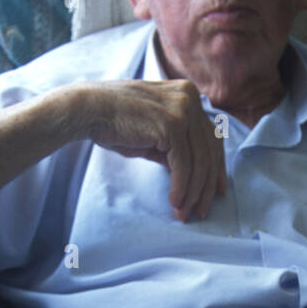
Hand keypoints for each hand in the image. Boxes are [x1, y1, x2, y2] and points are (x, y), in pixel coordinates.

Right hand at [83, 79, 226, 221]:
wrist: (89, 109)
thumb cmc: (116, 122)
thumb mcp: (154, 131)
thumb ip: (176, 145)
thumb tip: (193, 174)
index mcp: (188, 94)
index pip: (212, 137)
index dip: (217, 167)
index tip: (216, 191)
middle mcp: (190, 98)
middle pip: (210, 150)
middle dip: (207, 185)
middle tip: (201, 210)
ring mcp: (182, 109)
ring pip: (199, 161)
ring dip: (193, 192)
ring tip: (184, 212)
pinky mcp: (171, 124)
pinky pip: (184, 165)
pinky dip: (181, 187)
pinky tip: (175, 202)